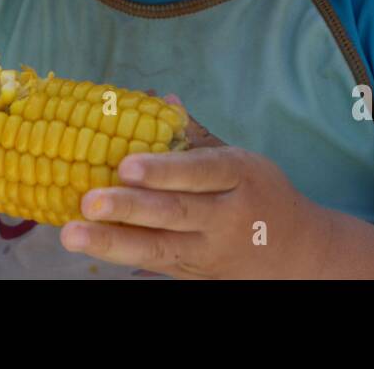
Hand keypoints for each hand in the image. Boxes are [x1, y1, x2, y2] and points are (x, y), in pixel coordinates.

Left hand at [58, 98, 325, 277]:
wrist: (300, 254)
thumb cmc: (261, 193)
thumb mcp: (241, 159)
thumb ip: (198, 136)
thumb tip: (162, 99)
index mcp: (240, 176)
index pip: (200, 172)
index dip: (163, 170)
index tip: (125, 165)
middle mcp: (226, 217)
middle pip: (175, 213)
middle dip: (128, 209)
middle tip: (88, 201)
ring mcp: (210, 251)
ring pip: (159, 248)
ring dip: (113, 242)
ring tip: (73, 233)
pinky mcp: (195, 274)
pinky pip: (156, 264)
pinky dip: (122, 255)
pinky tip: (91, 246)